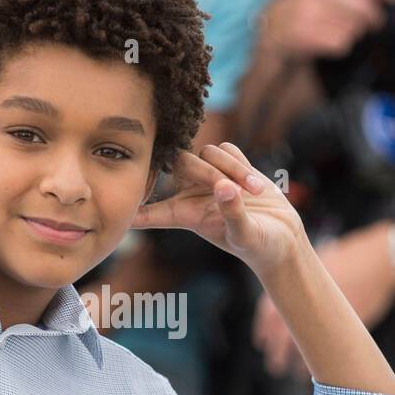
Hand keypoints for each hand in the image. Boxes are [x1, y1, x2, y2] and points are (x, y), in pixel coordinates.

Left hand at [131, 142, 307, 275]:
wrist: (283, 238)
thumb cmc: (260, 245)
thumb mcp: (246, 234)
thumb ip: (232, 212)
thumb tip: (223, 186)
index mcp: (185, 215)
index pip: (148, 211)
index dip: (131, 206)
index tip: (111, 204)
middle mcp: (194, 194)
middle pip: (182, 163)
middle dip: (206, 170)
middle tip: (229, 186)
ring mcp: (213, 179)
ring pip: (208, 152)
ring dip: (231, 167)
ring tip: (254, 192)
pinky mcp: (233, 168)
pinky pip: (227, 148)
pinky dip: (240, 161)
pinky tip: (254, 184)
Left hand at [251, 220, 394, 376]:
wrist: (382, 258)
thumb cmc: (350, 256)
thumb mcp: (321, 261)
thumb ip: (304, 276)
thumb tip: (286, 293)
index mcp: (299, 283)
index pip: (270, 310)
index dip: (264, 328)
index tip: (261, 342)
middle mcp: (311, 300)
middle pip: (285, 331)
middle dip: (277, 350)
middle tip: (273, 365)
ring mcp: (332, 314)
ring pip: (307, 344)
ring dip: (297, 362)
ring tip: (292, 373)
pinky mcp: (351, 324)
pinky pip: (330, 348)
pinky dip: (321, 360)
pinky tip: (317, 370)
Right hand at [260, 0, 394, 59]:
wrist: (271, 28)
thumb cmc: (305, 4)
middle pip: (362, 3)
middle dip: (374, 16)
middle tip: (376, 22)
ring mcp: (306, 12)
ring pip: (353, 25)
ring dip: (355, 31)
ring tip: (344, 30)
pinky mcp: (303, 35)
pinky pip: (341, 43)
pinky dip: (342, 45)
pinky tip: (330, 41)